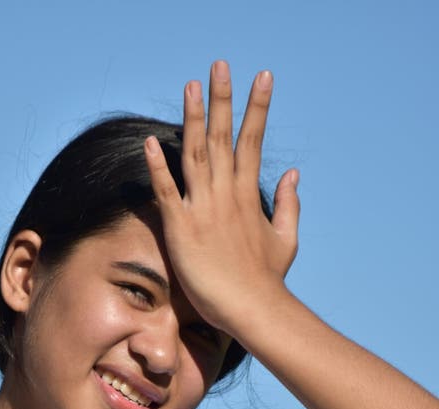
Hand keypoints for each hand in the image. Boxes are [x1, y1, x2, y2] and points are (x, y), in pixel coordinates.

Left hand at [144, 61, 298, 335]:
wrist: (254, 308)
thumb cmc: (268, 280)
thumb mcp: (286, 238)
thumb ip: (289, 204)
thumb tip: (293, 175)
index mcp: (248, 195)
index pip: (252, 142)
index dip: (257, 108)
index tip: (262, 77)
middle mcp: (226, 195)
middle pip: (222, 137)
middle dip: (222, 99)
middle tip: (220, 64)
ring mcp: (204, 209)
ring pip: (195, 154)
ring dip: (191, 118)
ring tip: (190, 85)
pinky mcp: (182, 229)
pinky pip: (166, 191)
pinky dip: (158, 167)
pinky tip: (151, 142)